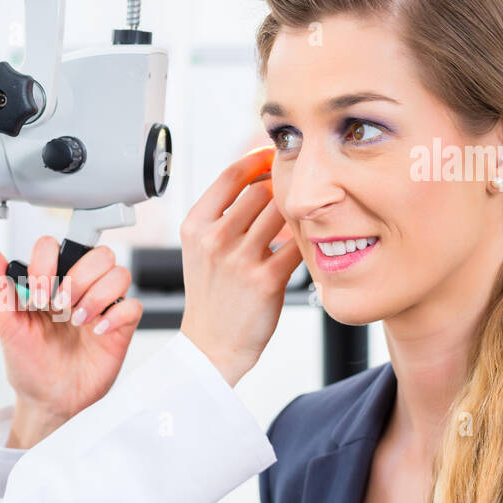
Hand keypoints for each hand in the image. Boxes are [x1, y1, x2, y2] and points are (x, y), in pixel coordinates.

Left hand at [0, 238, 143, 447]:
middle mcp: (79, 289)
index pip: (56, 247)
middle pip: (98, 254)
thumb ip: (0, 287)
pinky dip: (116, 316)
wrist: (47, 400)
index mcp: (51, 283)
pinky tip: (97, 331)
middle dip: (78, 278)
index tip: (36, 293)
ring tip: (78, 320)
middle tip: (61, 305)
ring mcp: (101, 307)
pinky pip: (133, 306)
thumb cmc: (29, 363)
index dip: (47, 262)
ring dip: (97, 296)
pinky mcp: (119, 328)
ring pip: (119, 274)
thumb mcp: (8, 326)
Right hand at [179, 146, 302, 385]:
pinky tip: (307, 242)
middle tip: (295, 195)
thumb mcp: (201, 249)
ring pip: (282, 213)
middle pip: (261, 191)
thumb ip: (223, 214)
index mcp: (195, 226)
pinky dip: (306, 239)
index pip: (232, 175)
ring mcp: (239, 260)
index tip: (275, 156)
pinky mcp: (266, 280)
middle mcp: (214, 240)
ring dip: (296, 213)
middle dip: (282, 189)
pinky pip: (297, 244)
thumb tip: (260, 177)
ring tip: (301, 219)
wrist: (211, 345)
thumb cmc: (212, 296)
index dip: (259, 159)